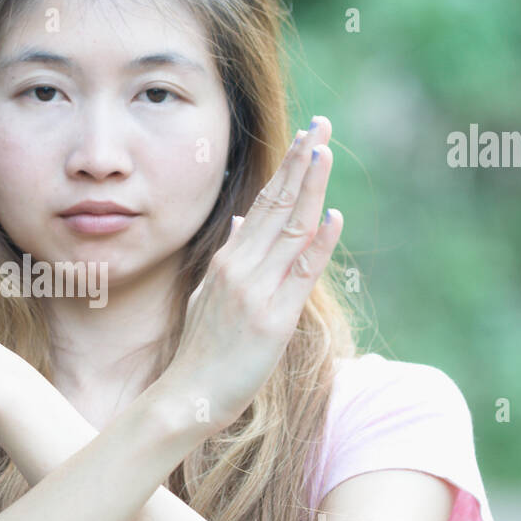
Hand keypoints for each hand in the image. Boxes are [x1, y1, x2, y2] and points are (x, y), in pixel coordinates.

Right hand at [161, 117, 343, 434]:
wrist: (188, 395)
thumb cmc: (202, 350)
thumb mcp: (208, 294)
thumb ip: (231, 258)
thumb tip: (246, 221)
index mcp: (228, 262)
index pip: (263, 204)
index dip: (287, 170)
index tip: (305, 138)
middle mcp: (241, 268)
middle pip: (277, 205)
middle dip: (300, 163)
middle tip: (320, 125)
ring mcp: (256, 291)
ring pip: (289, 230)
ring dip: (309, 189)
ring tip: (325, 151)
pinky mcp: (273, 319)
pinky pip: (300, 275)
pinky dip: (317, 245)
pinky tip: (332, 218)